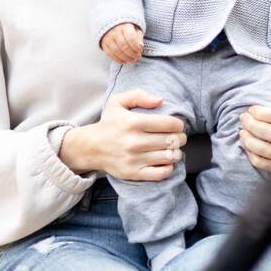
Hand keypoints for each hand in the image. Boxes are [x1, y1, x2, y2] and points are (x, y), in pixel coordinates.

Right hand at [58, 89, 185, 180]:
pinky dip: (169, 168)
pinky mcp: (133, 173)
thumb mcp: (118, 102)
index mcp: (132, 122)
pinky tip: (166, 161)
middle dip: (180, 138)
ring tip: (172, 148)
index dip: (179, 124)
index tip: (177, 125)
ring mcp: (133, 159)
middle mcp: (133, 141)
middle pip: (172, 140)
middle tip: (178, 137)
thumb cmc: (109, 123)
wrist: (91, 147)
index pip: (169, 124)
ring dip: (176, 152)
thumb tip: (161, 100)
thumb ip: (139, 95)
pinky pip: (161, 174)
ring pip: (169, 157)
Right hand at [100, 23, 143, 62]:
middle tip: (137, 57)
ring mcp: (108, 38)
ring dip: (126, 58)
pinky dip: (118, 59)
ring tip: (132, 60)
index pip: (130, 37)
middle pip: (123, 45)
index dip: (136, 46)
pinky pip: (110, 54)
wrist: (113, 27)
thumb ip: (139, 38)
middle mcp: (115, 32)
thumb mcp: (136, 30)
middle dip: (132, 54)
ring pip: (116, 51)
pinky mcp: (104, 44)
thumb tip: (140, 46)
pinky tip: (124, 60)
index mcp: (125, 27)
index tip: (140, 50)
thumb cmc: (127, 30)